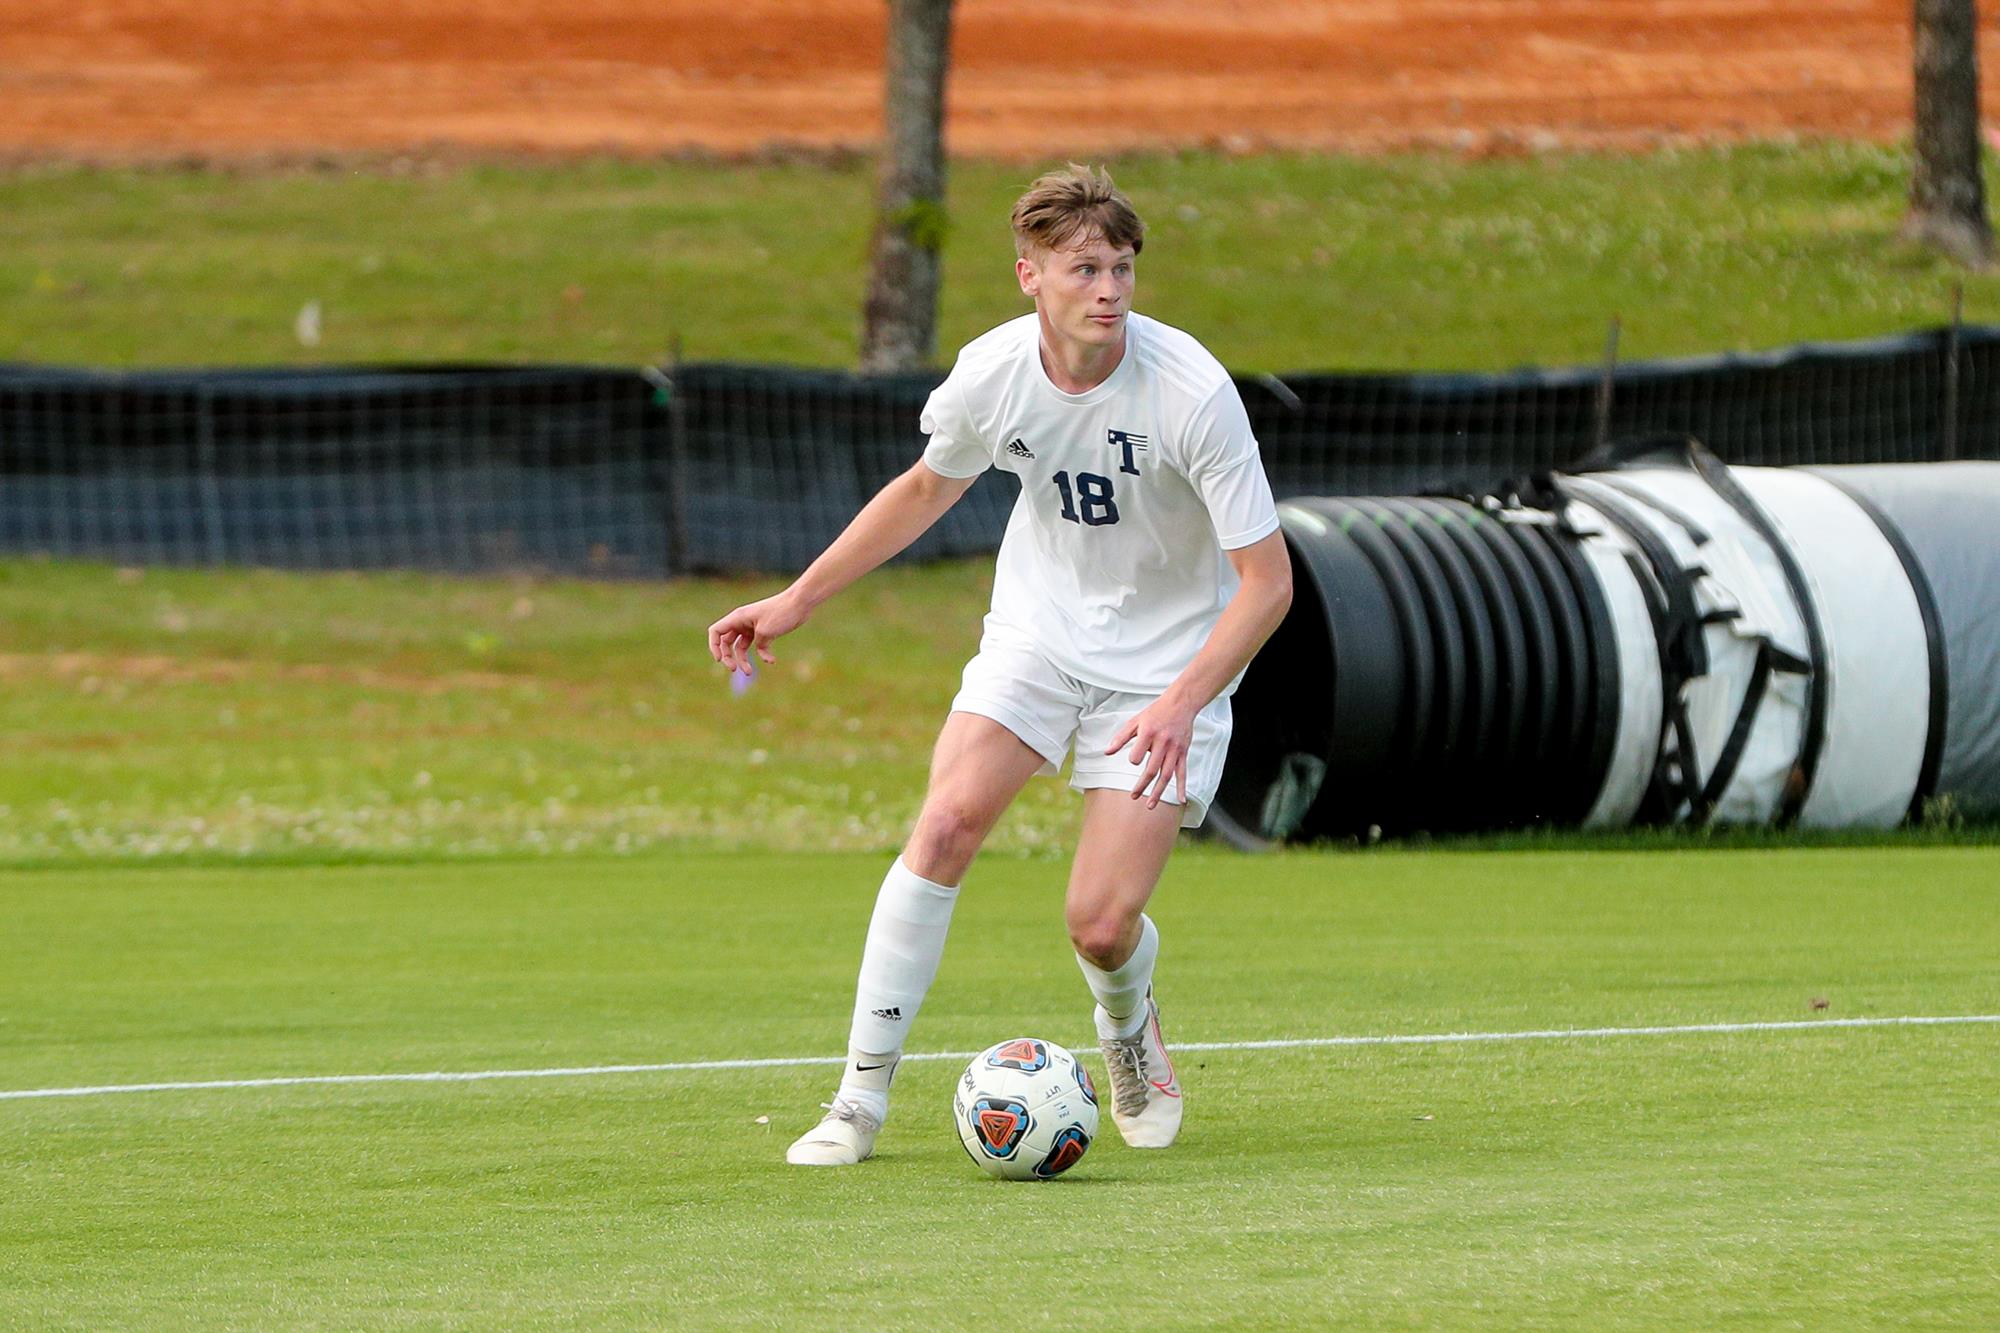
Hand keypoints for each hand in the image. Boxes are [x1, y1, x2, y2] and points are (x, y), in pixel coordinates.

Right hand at [707, 591, 807, 674]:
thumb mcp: (765, 631)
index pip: (716, 631)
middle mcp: (742, 623)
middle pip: (727, 642)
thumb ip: (757, 643)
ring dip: (743, 660)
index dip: (714, 646)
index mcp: (738, 618)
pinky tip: (772, 660)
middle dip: (728, 657)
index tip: (719, 659)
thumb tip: (759, 653)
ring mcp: (753, 627)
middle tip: (734, 669)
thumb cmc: (781, 613)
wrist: (800, 603)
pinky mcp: (765, 632)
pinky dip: (763, 655)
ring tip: (749, 673)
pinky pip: (759, 647)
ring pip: (741, 647)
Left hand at [1104, 695, 1197, 809]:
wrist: (1181, 704)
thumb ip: (1120, 737)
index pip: (1138, 754)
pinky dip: (1182, 787)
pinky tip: (1181, 800)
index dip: (1134, 759)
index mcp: (1149, 734)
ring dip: (1158, 792)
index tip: (1132, 761)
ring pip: (1166, 775)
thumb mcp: (1135, 721)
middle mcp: (1163, 743)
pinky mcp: (1183, 753)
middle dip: (1142, 785)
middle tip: (1134, 796)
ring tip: (1150, 805)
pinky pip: (1182, 773)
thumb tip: (1106, 752)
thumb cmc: (1155, 713)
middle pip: (1152, 769)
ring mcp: (1174, 750)